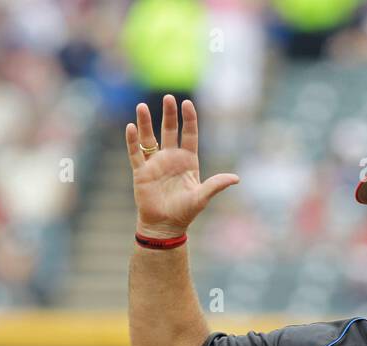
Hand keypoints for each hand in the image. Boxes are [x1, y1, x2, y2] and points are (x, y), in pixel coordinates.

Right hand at [126, 95, 238, 238]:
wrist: (165, 226)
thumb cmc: (185, 212)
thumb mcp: (202, 197)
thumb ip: (216, 185)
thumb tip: (236, 179)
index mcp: (188, 161)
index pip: (189, 135)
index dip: (188, 119)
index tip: (187, 104)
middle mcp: (171, 159)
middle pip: (169, 131)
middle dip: (169, 114)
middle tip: (168, 97)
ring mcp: (155, 164)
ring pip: (149, 138)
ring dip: (145, 123)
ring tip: (142, 106)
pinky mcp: (141, 172)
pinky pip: (135, 154)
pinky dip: (132, 141)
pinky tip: (131, 127)